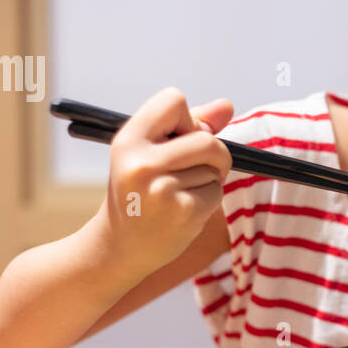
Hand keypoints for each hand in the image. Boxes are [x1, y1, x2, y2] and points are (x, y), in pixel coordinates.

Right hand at [99, 87, 234, 274]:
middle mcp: (142, 162)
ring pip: (214, 167)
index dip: (187, 118)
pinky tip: (183, 210)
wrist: (120, 246)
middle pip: (207, 139)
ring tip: (179, 193)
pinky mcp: (184, 211)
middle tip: (194, 170)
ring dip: (208, 179)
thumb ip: (189, 126)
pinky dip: (208, 199)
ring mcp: (163, 188)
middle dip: (213, 154)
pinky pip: (216, 191)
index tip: (181, 138)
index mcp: (128, 140)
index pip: (173, 100)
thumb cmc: (139, 192)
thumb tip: (227, 105)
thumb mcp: (150, 153)